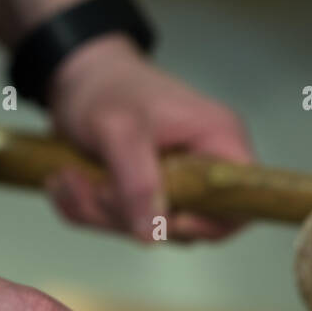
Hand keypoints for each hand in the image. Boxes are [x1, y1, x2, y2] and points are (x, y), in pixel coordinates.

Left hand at [45, 33, 254, 242]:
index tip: (167, 219)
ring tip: (71, 177)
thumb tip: (152, 235)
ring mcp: (173, 183)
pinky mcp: (145, 193)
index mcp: (218, 141)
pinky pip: (121, 223)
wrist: (76, 75)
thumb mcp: (119, 130)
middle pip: (185, 226)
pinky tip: (69, 181)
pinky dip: (88, 210)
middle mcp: (202, 166)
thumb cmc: (106, 87)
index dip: (211, 224)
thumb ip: (137, 181)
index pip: (242, 202)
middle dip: (129, 217)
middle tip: (94, 186)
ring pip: (147, 229)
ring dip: (99, 213)